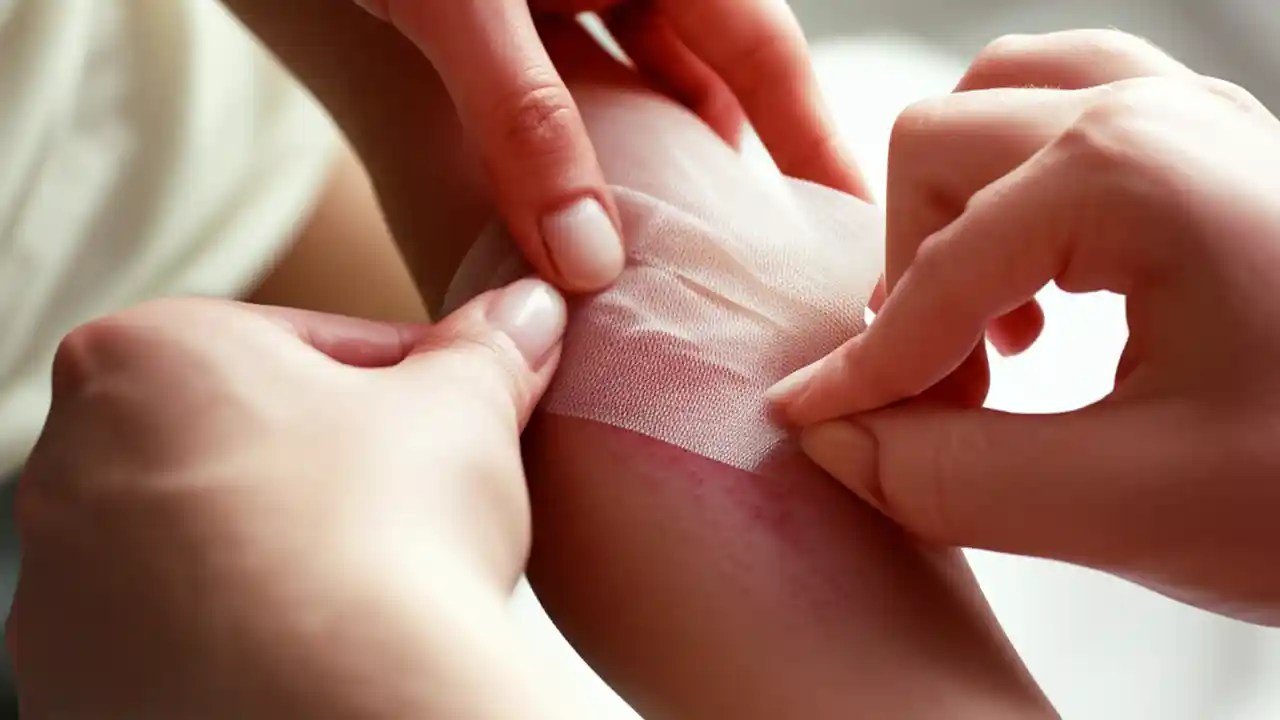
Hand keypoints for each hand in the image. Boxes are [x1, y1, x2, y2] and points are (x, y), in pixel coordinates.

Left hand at [8, 281, 570, 717]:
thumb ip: (486, 347)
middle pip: (238, 438)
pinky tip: (312, 641)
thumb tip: (528, 310)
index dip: (395, 380)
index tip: (443, 418)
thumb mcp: (464, 408)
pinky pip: (175, 632)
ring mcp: (60, 584)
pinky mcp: (77, 680)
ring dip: (276, 544)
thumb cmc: (391, 534)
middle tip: (406, 497)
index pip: (301, 346)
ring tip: (364, 579)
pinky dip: (237, 629)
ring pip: (203, 538)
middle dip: (322, 459)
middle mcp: (67, 460)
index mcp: (147, 354)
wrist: (351, 703)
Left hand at [352, 0, 869, 290]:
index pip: (768, 53)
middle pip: (715, 72)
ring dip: (654, 158)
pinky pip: (574, 79)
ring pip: (645, 79)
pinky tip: (574, 201)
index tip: (856, 229)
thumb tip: (586, 263)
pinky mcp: (516, 1)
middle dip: (738, 164)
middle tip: (763, 265)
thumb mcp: (463, 4)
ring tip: (675, 253)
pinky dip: (580, 139)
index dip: (814, 144)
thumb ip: (523, 121)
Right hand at [770, 31, 1279, 623]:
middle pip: (936, 149)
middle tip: (942, 395)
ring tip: (996, 333)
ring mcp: (1198, 114)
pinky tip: (1054, 286)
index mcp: (1126, 175)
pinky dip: (1023, 189)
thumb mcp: (1134, 504)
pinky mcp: (1220, 144)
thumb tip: (835, 435)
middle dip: (907, 276)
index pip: (928, 276)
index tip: (811, 424)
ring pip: (1000, 104)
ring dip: (959, 216)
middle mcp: (1155, 112)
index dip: (862, 368)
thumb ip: (952, 475)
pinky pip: (1071, 110)